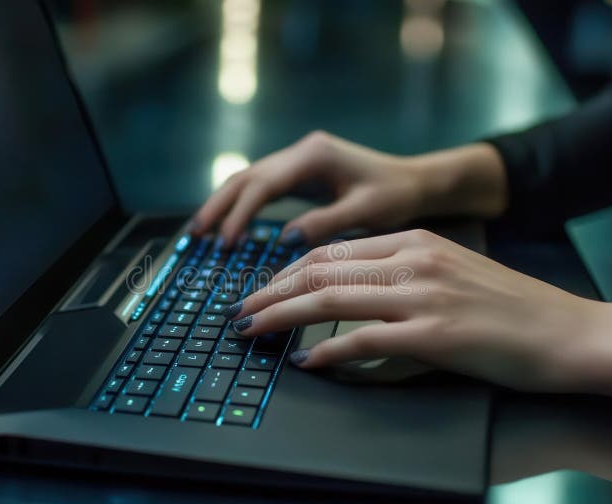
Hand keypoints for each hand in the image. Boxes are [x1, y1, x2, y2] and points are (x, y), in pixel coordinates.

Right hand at [191, 131, 506, 247]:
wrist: (417, 180)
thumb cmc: (397, 195)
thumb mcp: (366, 212)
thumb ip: (325, 223)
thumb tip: (286, 241)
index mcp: (313, 156)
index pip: (264, 185)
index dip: (240, 214)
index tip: (225, 244)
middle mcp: (301, 152)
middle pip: (246, 177)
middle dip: (218, 206)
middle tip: (194, 236)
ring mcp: (299, 160)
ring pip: (249, 179)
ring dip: (224, 204)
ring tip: (201, 232)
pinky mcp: (301, 172)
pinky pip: (262, 187)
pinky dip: (242, 205)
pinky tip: (229, 225)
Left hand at [224, 229, 598, 393]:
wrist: (568, 332)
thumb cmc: (509, 308)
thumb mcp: (449, 271)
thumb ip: (399, 275)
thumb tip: (346, 295)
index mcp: (414, 240)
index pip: (330, 251)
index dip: (285, 272)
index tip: (260, 291)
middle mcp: (413, 260)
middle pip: (319, 270)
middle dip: (269, 292)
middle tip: (239, 313)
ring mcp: (423, 295)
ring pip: (331, 299)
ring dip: (282, 317)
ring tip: (252, 332)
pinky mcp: (436, 334)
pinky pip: (364, 340)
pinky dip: (328, 350)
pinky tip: (307, 361)